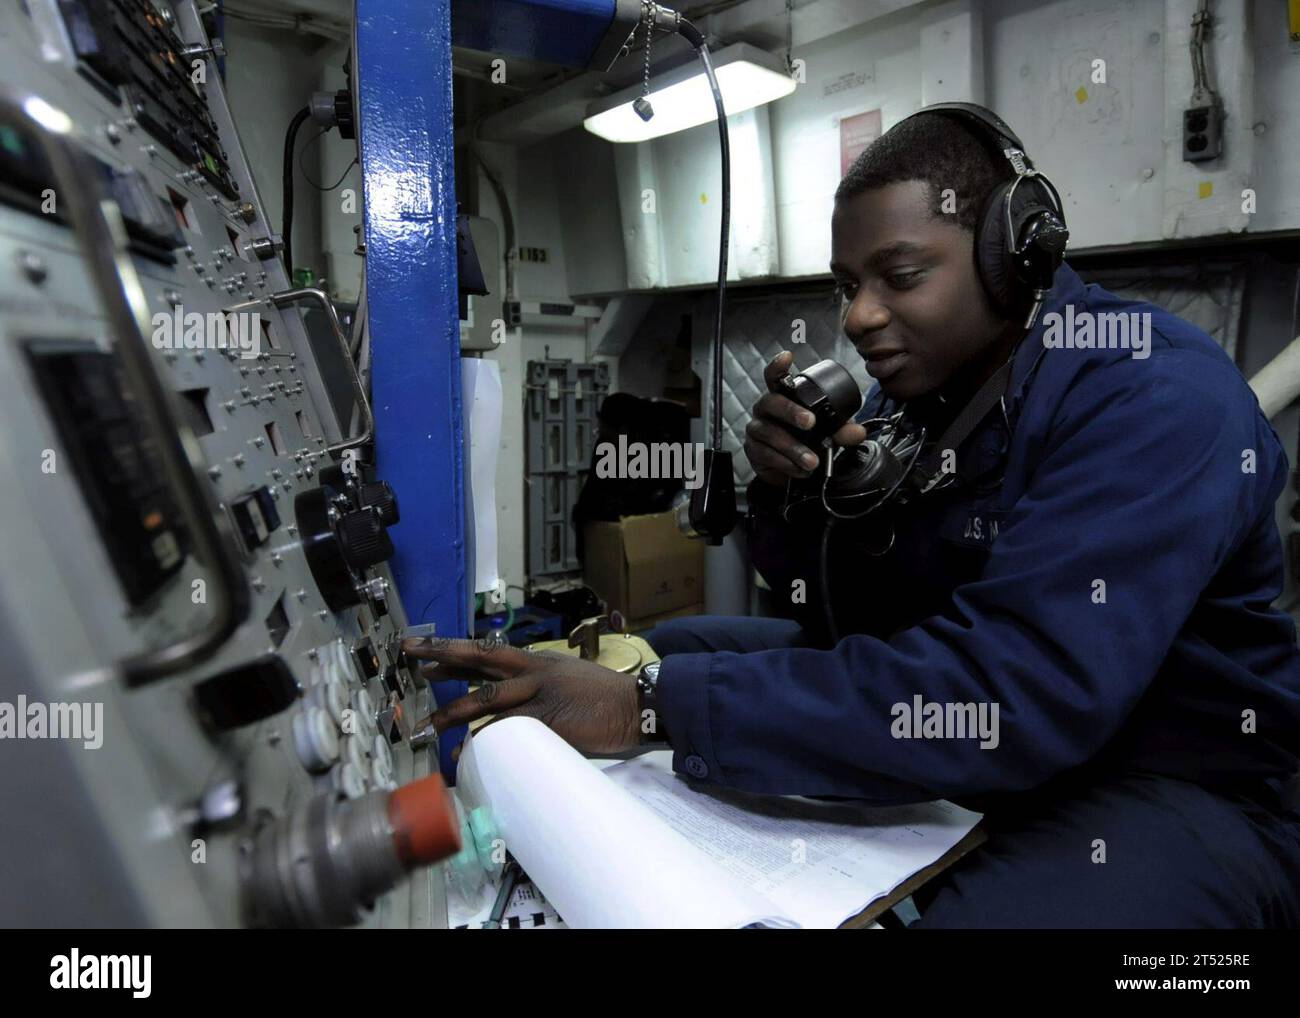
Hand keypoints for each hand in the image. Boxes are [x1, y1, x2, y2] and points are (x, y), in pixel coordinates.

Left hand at [403, 638, 642, 753]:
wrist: (637, 706)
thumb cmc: (605, 697)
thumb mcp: (568, 678)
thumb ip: (540, 685)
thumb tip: (514, 701)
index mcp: (537, 660)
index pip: (486, 653)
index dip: (453, 653)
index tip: (425, 656)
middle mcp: (533, 670)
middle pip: (479, 658)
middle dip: (441, 655)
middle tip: (409, 655)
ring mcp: (539, 693)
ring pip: (485, 696)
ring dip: (453, 711)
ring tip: (429, 725)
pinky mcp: (547, 719)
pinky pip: (506, 730)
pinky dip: (483, 741)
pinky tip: (465, 755)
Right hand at [744, 350, 866, 485]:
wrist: (791, 470)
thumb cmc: (806, 441)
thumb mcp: (827, 433)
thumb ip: (841, 430)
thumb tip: (858, 432)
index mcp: (782, 397)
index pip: (775, 377)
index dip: (778, 366)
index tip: (787, 356)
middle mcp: (766, 409)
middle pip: (772, 402)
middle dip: (791, 412)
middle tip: (810, 423)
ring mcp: (757, 429)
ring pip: (770, 433)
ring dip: (793, 447)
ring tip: (812, 460)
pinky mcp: (753, 450)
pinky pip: (767, 455)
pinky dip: (786, 463)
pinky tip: (801, 470)